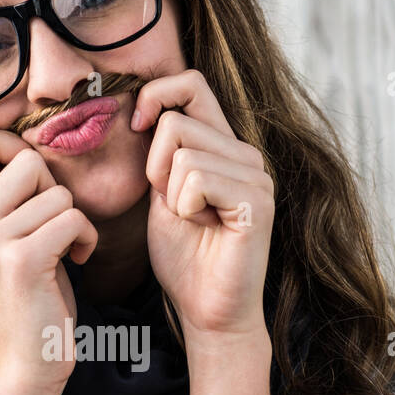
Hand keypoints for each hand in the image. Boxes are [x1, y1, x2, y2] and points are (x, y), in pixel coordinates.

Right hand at [0, 125, 98, 391]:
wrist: (27, 362)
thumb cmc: (31, 297)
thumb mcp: (10, 240)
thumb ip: (12, 198)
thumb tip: (30, 146)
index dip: (17, 146)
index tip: (36, 185)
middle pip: (27, 158)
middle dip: (54, 188)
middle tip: (53, 226)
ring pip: (58, 193)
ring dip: (75, 221)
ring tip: (64, 250)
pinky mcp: (23, 260)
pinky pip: (73, 219)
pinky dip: (86, 238)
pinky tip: (76, 261)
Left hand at [131, 69, 274, 343]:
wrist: (207, 310)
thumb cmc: (184, 258)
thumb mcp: (162, 194)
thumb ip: (161, 154)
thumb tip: (144, 109)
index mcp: (223, 148)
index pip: (192, 84)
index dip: (156, 95)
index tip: (137, 126)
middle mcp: (246, 155)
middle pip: (177, 122)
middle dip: (155, 166)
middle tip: (173, 205)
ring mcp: (257, 176)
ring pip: (184, 153)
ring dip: (171, 194)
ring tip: (193, 221)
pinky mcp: (257, 201)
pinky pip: (198, 179)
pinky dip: (185, 208)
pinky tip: (205, 228)